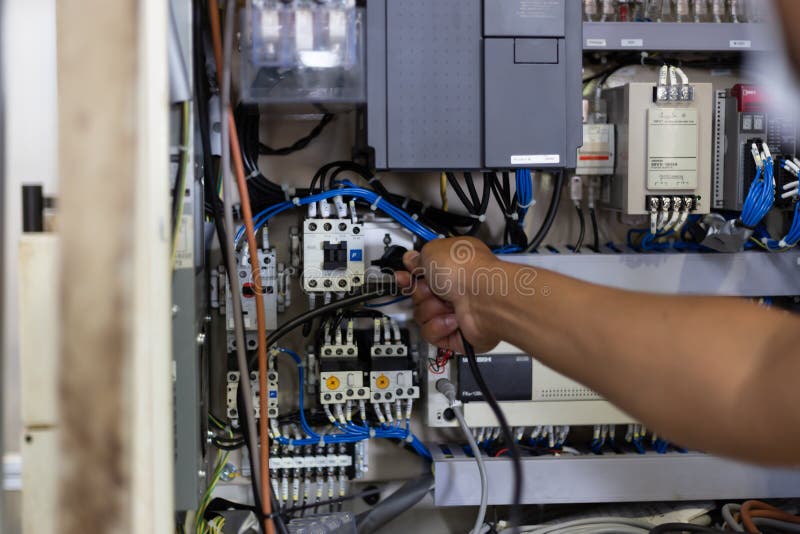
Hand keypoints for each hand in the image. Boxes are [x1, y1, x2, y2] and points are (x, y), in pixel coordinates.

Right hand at [395, 237, 500, 353]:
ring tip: (446, 304)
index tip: (402, 277)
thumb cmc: (466, 271)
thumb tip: (411, 259)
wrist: (484, 298)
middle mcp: (455, 288)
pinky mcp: (456, 334)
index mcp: (451, 266)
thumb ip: (419, 257)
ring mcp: (456, 311)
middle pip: (419, 296)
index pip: (423, 273)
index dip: (410, 275)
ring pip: (422, 315)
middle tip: (431, 288)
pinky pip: (431, 333)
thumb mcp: (432, 252)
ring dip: (430, 309)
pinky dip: (438, 326)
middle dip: (420, 293)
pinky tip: (452, 319)